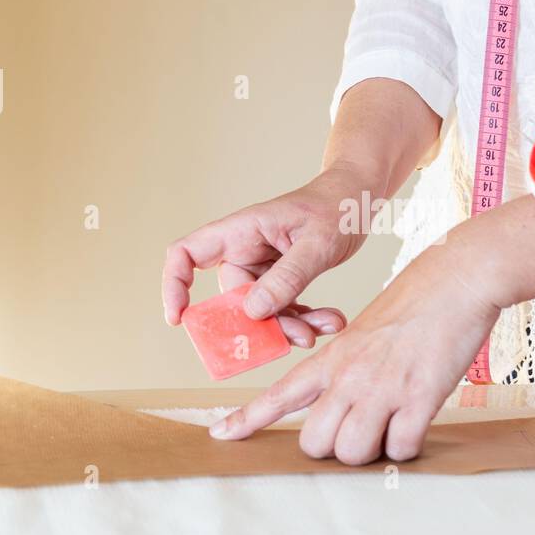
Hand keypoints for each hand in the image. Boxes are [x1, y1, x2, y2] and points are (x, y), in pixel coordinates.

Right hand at [161, 164, 374, 346]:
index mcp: (241, 231)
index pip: (187, 254)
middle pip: (234, 299)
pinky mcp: (283, 278)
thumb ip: (287, 278)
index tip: (179, 318)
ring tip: (326, 326)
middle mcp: (245, 250)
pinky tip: (330, 321)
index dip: (174, 285)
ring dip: (292, 325)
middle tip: (299, 336)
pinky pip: (284, 308)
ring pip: (262, 311)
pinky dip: (305, 319)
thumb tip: (253, 312)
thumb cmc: (336, 206)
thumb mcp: (316, 244)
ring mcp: (264, 266)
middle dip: (263, 325)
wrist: (360, 198)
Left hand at [209, 194, 534, 462]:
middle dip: (335, 448)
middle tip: (361, 430)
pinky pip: (400, 449)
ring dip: (372, 451)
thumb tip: (345, 402)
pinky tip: (417, 424)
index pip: (277, 394)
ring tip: (392, 425)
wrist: (456, 278)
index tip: (219, 436)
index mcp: (331, 356)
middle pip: (314, 442)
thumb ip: (346, 366)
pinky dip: (408, 447)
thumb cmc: (416, 302)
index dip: (246, 420)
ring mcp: (381, 387)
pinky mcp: (418, 397)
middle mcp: (348, 375)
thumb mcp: (364, 329)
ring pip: (352, 453)